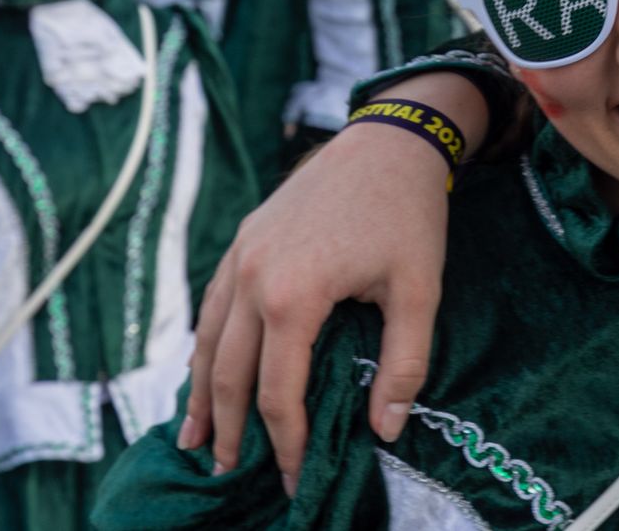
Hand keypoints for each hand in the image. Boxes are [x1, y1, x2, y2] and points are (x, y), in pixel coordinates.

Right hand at [179, 121, 449, 493]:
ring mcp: (240, 256)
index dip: (283, 441)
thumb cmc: (408, 215)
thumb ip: (404, 364)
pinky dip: (204, 347)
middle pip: (228, 373)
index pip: (277, 391)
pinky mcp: (242, 240)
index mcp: (292, 296)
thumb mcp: (421, 290)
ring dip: (201, 394)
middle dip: (230, 430)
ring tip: (198, 439)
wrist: (389, 140)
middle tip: (229, 473)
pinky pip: (212, 307)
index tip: (291, 477)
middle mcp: (252, 278)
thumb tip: (384, 429)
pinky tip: (204, 372)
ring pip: (207, 341)